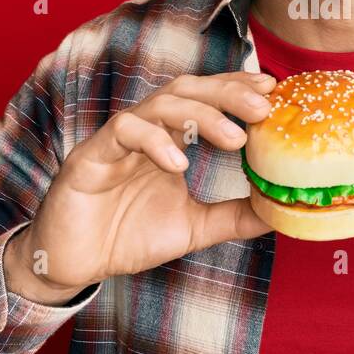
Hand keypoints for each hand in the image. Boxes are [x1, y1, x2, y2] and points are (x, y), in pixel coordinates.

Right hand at [4, 71, 275, 304]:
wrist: (73, 264)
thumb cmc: (128, 237)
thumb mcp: (194, 227)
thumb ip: (234, 216)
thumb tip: (280, 211)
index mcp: (169, 139)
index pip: (206, 98)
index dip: (237, 88)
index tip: (272, 91)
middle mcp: (145, 131)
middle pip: (187, 90)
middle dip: (227, 93)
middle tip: (263, 108)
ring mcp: (116, 140)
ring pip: (158, 105)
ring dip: (200, 115)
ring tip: (233, 138)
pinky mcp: (90, 157)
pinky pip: (122, 134)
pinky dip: (153, 142)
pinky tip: (178, 163)